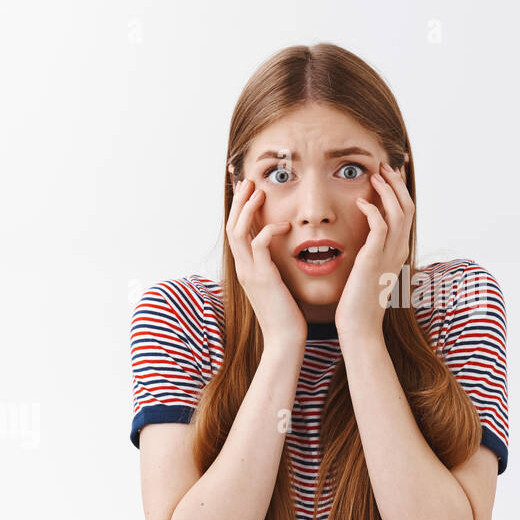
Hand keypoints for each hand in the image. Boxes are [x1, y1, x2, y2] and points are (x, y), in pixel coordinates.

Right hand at [226, 178, 306, 349]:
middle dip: (239, 201)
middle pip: (231, 226)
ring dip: (247, 208)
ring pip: (238, 232)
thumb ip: (275, 266)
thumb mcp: (278, 284)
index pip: (236, 231)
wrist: (285, 340)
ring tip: (258, 190)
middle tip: (247, 180)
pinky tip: (286, 225)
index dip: (239, 209)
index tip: (246, 188)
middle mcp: (243, 268)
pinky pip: (259, 245)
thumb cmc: (287, 314)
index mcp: (246, 268)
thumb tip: (284, 250)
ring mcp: (249, 273)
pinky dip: (270, 230)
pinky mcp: (262, 277)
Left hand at [335, 161, 414, 339]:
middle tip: (384, 165)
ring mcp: (389, 255)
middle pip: (407, 206)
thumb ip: (369, 256)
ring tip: (374, 174)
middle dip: (396, 183)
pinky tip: (359, 201)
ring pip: (398, 212)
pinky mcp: (373, 260)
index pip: (406, 213)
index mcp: (398, 252)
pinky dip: (372, 210)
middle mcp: (398, 251)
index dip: (400, 191)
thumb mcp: (367, 274)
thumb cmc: (357, 305)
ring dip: (387, 190)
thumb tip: (363, 245)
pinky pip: (380, 227)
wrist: (359, 328)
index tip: (389, 174)